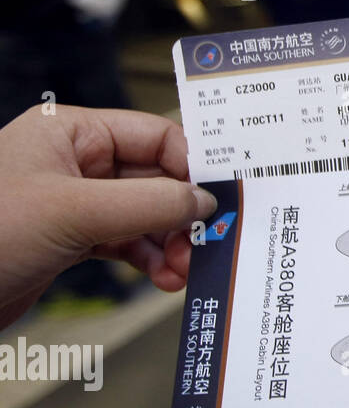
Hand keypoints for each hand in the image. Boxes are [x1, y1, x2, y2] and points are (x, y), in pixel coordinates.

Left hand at [0, 105, 215, 329]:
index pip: (156, 135)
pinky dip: (150, 258)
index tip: (219, 200)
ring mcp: (74, 201)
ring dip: (171, 243)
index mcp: (71, 131)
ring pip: (146, 214)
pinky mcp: (70, 238)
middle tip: (205, 244)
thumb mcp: (75, 212)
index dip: (192, 167)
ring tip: (183, 270)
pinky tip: (163, 276)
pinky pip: (127, 240)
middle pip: (156, 177)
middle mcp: (75, 160)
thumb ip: (149, 203)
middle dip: (182, 214)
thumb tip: (204, 201)